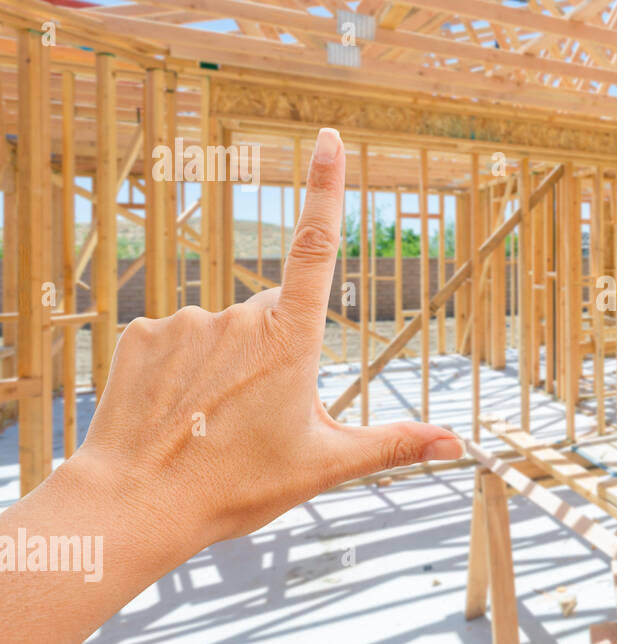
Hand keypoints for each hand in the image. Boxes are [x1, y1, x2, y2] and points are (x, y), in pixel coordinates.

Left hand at [74, 127, 463, 552]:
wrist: (134, 506)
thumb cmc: (236, 486)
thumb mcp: (324, 465)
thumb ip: (393, 446)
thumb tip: (456, 444)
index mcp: (290, 339)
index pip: (317, 247)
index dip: (324, 188)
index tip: (328, 138)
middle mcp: (239, 317)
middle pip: (272, 320)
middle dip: (274, 357)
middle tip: (257, 422)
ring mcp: (187, 322)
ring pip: (223, 333)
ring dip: (226, 368)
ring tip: (210, 427)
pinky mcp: (142, 333)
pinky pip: (176, 341)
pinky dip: (181, 371)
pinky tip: (174, 413)